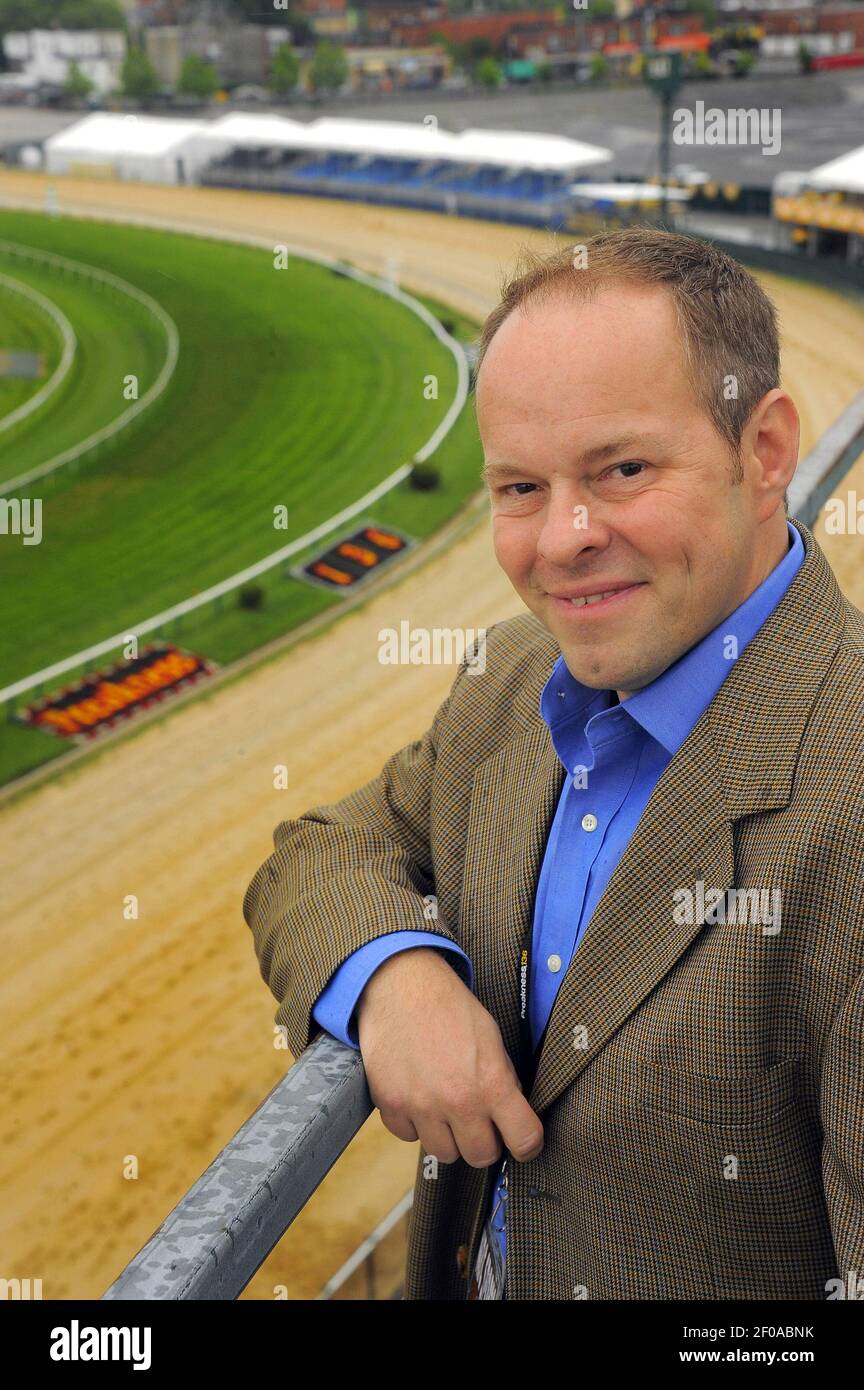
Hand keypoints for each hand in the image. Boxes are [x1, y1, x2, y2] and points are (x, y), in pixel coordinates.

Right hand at [356, 947, 543, 1167]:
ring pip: (444, 1153)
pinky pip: (408, 1136)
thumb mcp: (491, 1038)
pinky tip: (417, 1096)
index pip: (524, 1141)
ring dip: (447, 1135)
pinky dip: (414, 1123)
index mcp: (491, 1083)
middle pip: (480, 1156)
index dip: (527, 1144)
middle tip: (477, 1120)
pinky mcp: (391, 1106)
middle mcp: (458, 1102)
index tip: (521, 1141)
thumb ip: (502, 1079)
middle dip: (483, 1140)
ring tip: (444, 1106)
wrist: (402, 986)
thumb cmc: (449, 1006)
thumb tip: (509, 1113)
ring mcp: (422, 1107)